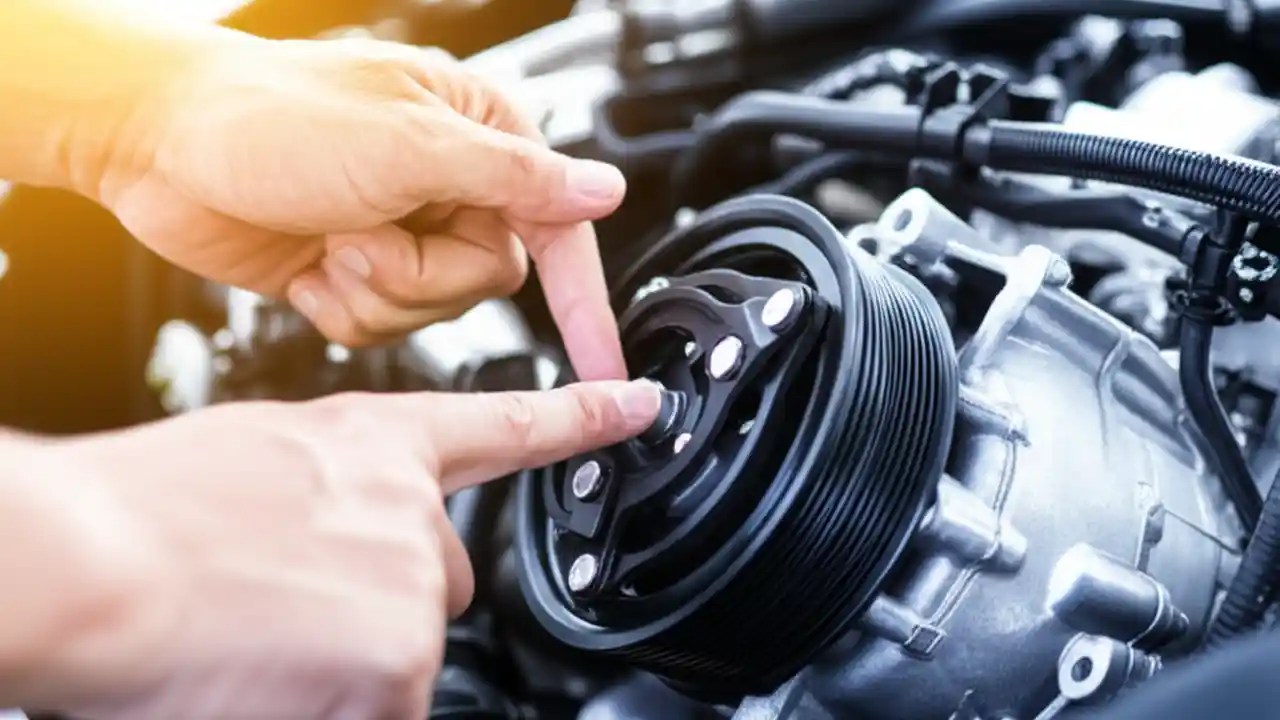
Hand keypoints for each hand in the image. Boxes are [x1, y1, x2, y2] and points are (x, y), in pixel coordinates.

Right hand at [10, 380, 658, 718]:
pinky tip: (274, 674)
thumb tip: (343, 537)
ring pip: (406, 649)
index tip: (639, 405)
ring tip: (267, 637)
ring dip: (349, 659)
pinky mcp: (404, 660)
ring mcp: (416, 585)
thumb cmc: (147, 511)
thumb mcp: (259, 464)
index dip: (582, 417)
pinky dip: (334, 702)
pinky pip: (386, 704)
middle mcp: (415, 509)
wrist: (96, 563)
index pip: (507, 424)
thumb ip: (333, 496)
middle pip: (445, 578)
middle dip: (387, 603)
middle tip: (296, 607)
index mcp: (375, 443)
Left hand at [95, 34, 627, 379]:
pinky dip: (346, 311)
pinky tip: (312, 268)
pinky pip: (383, 329)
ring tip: (331, 240)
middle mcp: (449, 185)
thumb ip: (515, 180)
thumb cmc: (274, 117)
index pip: (560, 227)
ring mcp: (400, 231)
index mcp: (479, 137)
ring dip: (378, 290)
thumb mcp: (409, 146)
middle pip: (490, 281)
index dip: (585, 301)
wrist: (156, 143)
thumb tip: (602, 192)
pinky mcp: (356, 271)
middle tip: (367, 233)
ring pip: (437, 310)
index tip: (608, 367)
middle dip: (423, 275)